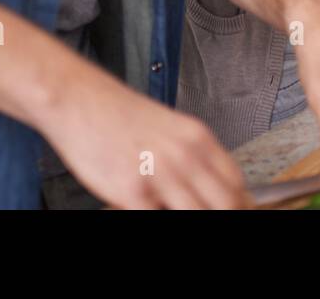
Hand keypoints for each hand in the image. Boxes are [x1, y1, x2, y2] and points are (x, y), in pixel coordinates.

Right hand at [40, 68, 248, 208]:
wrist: (80, 100)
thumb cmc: (118, 115)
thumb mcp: (169, 128)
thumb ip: (192, 157)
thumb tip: (208, 187)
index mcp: (198, 138)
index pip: (236, 184)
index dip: (238, 204)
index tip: (235, 211)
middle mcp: (185, 156)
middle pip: (225, 204)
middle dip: (221, 216)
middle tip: (208, 217)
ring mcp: (160, 175)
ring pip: (198, 214)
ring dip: (188, 216)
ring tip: (168, 207)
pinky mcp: (132, 192)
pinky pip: (157, 218)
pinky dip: (156, 216)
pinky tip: (146, 207)